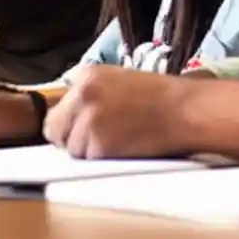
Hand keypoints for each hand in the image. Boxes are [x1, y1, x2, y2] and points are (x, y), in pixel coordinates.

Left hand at [43, 64, 186, 158]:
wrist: (184, 111)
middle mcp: (81, 96)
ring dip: (89, 152)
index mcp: (85, 76)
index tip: (79, 129)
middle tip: (100, 140)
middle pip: (55, 131)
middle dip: (72, 139)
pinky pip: (88, 162)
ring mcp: (87, 121)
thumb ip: (89, 93)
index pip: (54, 110)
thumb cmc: (160, 98)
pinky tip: (123, 149)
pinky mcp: (98, 145)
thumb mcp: (117, 79)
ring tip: (118, 142)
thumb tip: (69, 114)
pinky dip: (102, 161)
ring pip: (72, 150)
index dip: (67, 124)